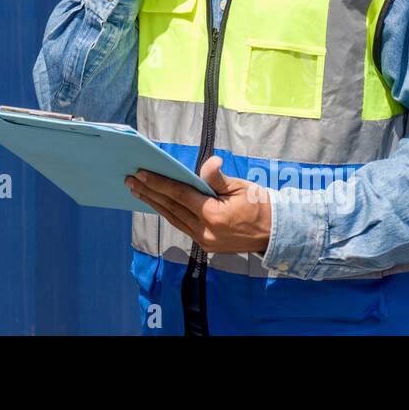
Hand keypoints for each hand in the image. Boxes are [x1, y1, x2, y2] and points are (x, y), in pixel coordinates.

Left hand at [125, 155, 271, 253]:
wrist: (278, 234)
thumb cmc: (261, 206)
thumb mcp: (242, 188)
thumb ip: (218, 178)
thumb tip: (208, 164)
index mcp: (214, 216)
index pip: (180, 195)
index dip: (159, 183)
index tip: (141, 173)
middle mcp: (205, 232)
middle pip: (171, 208)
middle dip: (150, 193)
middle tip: (130, 180)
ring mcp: (204, 242)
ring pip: (173, 219)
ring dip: (155, 204)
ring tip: (138, 191)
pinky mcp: (206, 245)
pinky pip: (182, 226)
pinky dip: (169, 214)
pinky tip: (158, 204)